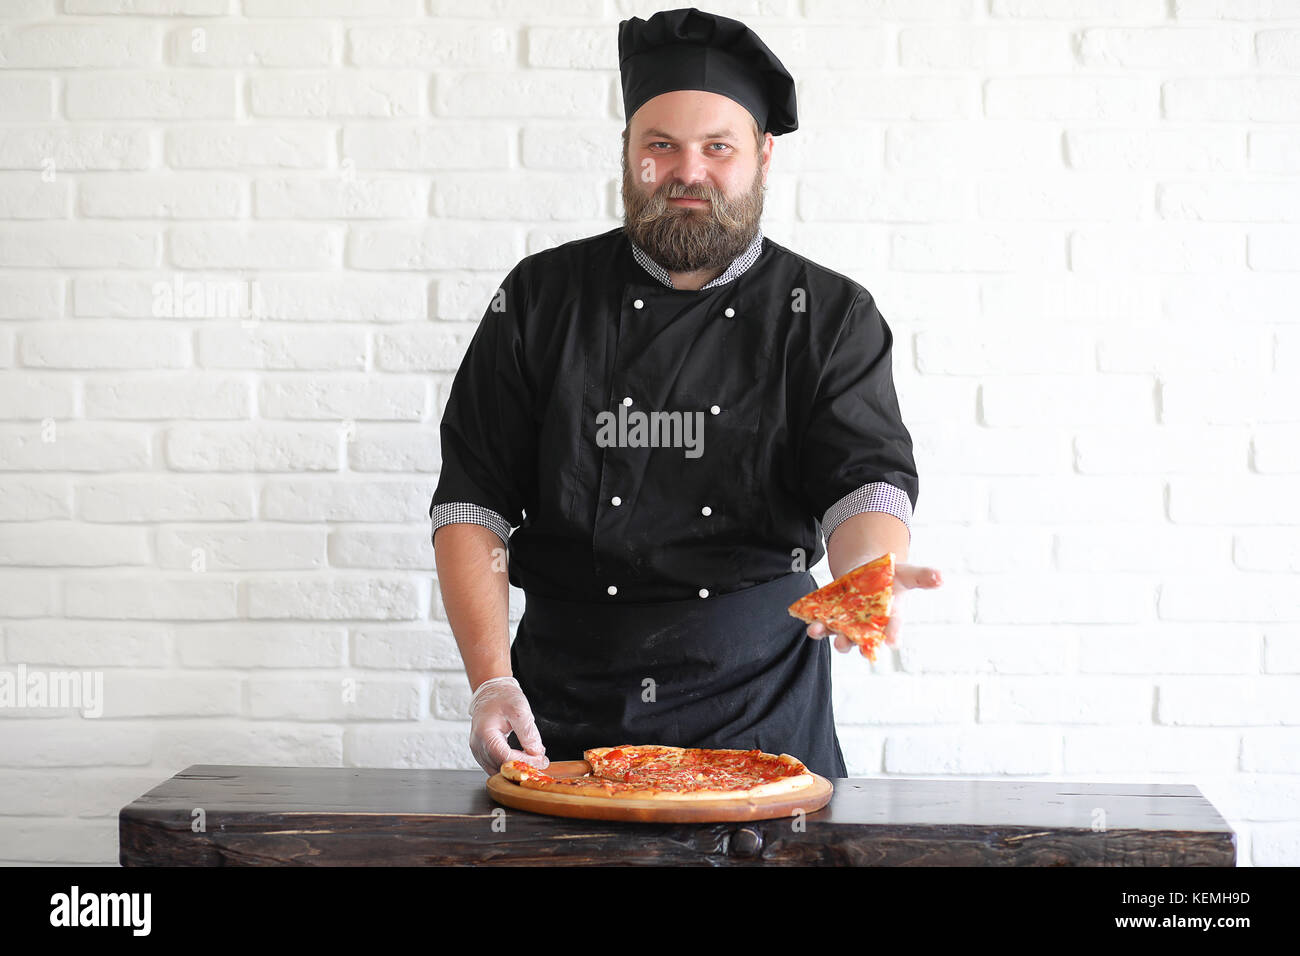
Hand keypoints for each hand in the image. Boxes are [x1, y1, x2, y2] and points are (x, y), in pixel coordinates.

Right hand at [468, 676, 548, 774]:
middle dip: (523, 767)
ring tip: (535, 759)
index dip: (525, 763)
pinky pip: (497, 765)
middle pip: (501, 767)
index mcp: (484, 734)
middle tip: (542, 761)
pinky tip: (524, 758)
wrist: (491, 693)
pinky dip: (511, 765)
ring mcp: (478, 751)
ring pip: (499, 770)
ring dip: (517, 768)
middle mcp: (478, 746)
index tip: (541, 760)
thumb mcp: (519, 708)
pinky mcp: (482, 753)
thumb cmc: (502, 697)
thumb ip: (528, 731)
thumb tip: (536, 752)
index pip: (505, 758)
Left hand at [806, 562, 943, 652]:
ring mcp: (850, 625)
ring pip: (841, 636)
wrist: (866, 572)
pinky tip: (811, 624)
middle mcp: (870, 627)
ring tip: (821, 631)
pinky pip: (824, 626)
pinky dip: (816, 626)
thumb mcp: (907, 573)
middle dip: (857, 643)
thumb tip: (942, 577)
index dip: (892, 635)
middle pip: (864, 640)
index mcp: (891, 619)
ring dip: (832, 636)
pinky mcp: (833, 618)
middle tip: (851, 645)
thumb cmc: (891, 577)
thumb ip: (923, 577)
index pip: (893, 630)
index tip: (892, 641)